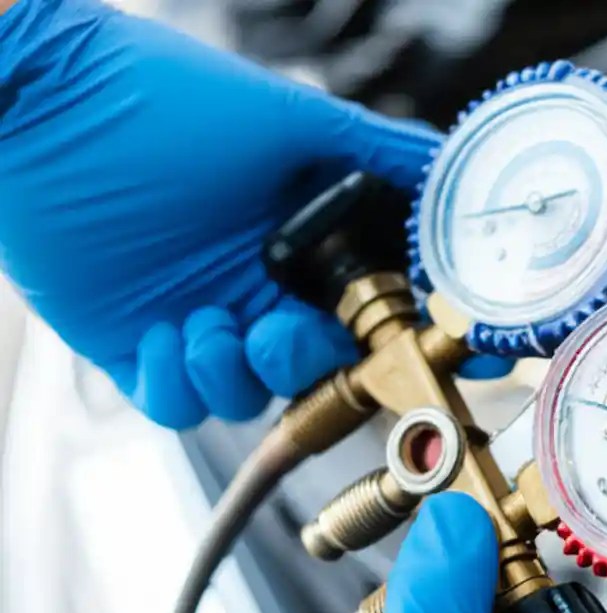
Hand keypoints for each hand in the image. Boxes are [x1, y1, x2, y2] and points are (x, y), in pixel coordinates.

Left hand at [0, 0, 512, 428]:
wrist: (45, 104)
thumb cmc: (167, 100)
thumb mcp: (293, 121)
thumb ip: (378, 151)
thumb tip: (448, 166)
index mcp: (298, 244)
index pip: (364, 310)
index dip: (390, 335)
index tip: (413, 345)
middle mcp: (255, 286)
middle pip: (312, 365)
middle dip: (304, 361)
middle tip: (280, 329)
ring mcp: (198, 318)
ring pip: (247, 394)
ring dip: (235, 371)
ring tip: (204, 321)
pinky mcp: (135, 346)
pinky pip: (176, 404)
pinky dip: (179, 383)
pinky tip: (165, 329)